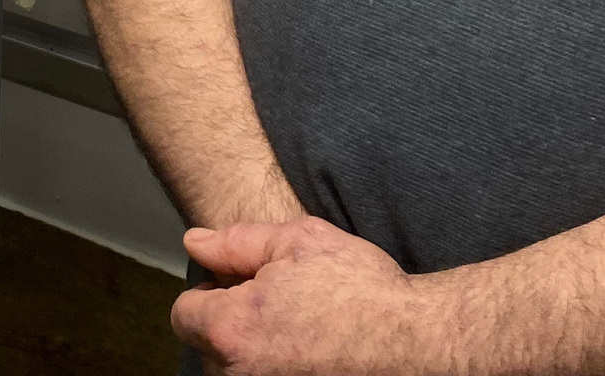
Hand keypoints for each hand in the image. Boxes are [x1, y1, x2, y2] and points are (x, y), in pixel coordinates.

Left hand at [173, 217, 421, 375]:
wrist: (420, 343)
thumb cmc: (362, 290)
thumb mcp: (299, 242)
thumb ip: (237, 243)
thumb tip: (195, 242)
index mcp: (232, 329)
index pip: (184, 315)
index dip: (211, 294)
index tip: (243, 289)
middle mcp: (240, 375)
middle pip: (209, 349)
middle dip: (232, 326)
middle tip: (280, 309)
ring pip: (236, 372)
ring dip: (254, 354)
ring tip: (298, 334)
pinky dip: (279, 369)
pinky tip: (309, 357)